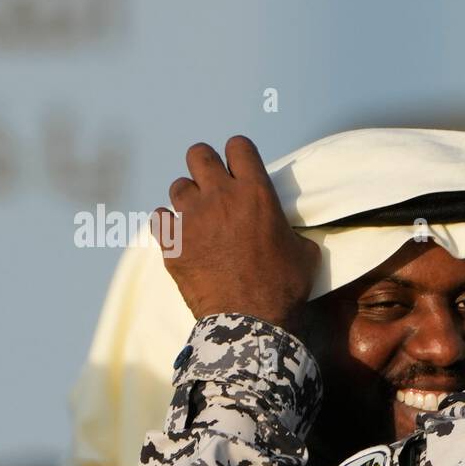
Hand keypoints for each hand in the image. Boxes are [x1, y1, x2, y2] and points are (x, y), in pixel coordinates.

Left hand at [152, 136, 318, 332]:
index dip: (239, 155)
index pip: (238, 146)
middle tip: (214, 187)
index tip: (240, 169)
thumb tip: (289, 234)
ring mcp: (191, 217)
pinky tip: (181, 236)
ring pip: (178, 186)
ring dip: (189, 198)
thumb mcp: (304, 252)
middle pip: (199, 154)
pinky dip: (169, 224)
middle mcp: (220, 196)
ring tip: (199, 218)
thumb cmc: (283, 286)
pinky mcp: (171, 241)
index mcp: (255, 192)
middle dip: (206, 166)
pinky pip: (160, 217)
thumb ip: (291, 231)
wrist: (250, 319)